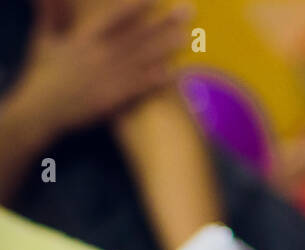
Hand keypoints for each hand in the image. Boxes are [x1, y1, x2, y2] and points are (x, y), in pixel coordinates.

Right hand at [12, 0, 187, 139]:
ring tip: (187, 37)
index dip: (136, 7)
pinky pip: (141, 86)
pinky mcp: (115, 96)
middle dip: (164, 23)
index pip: (115, 18)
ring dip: (167, 46)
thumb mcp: (44, 41)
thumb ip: (51, 16)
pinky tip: (176, 72)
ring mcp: (109, 75)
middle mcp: (100, 54)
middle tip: (187, 12)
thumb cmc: (42, 75)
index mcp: (84, 38)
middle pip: (138, 35)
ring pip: (144, 57)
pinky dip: (158, 79)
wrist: (42, 109)